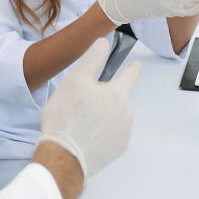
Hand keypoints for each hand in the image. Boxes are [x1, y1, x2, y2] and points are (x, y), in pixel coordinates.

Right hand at [37, 38, 140, 177]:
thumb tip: (103, 42)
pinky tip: (86, 136)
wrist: (64, 157)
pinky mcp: (117, 151)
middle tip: (81, 104)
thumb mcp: (75, 80)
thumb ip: (92, 59)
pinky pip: (112, 135)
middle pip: (117, 98)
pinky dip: (102, 133)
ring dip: (103, 116)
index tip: (134, 65)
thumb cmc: (67, 117)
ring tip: (80, 122)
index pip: (130, 75)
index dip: (131, 68)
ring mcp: (123, 134)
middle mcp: (126, 113)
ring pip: (114, 117)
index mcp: (118, 94)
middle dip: (104, 98)